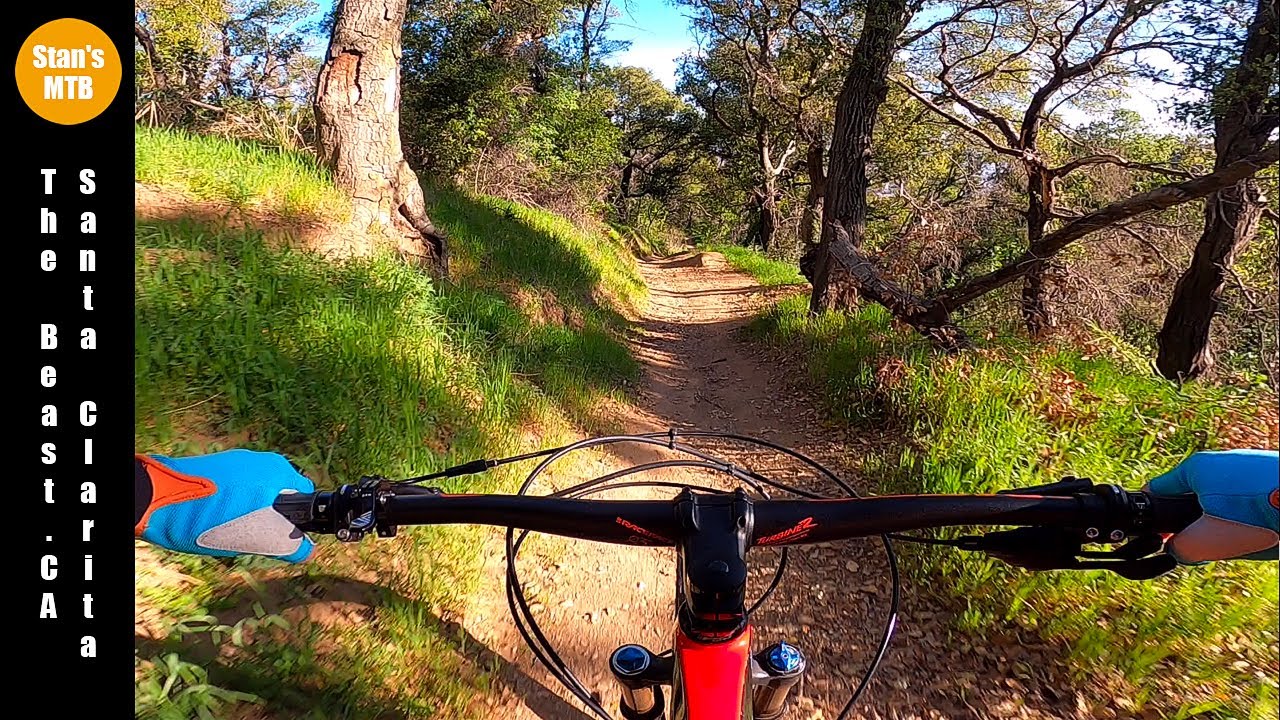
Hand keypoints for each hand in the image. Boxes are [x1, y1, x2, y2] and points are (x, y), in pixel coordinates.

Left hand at [135, 450, 314, 562]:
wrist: (155, 499)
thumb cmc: (207, 516)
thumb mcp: (253, 538)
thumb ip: (286, 545)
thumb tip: (306, 551)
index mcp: (278, 470)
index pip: (304, 497)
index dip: (296, 522)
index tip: (281, 538)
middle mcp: (261, 460)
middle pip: (280, 496)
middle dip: (271, 519)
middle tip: (253, 536)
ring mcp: (237, 461)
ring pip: (257, 494)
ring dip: (250, 513)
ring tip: (229, 530)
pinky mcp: (217, 466)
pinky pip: (237, 489)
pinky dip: (232, 505)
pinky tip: (214, 520)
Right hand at [1147, 449, 1278, 562]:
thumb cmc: (1262, 516)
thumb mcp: (1210, 541)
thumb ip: (1181, 548)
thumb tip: (1177, 551)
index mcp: (1196, 468)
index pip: (1157, 490)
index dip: (1155, 518)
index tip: (1160, 539)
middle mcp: (1219, 461)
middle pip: (1193, 500)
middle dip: (1200, 526)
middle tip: (1215, 545)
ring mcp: (1246, 466)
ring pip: (1223, 503)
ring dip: (1229, 524)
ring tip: (1249, 538)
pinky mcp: (1269, 475)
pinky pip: (1249, 501)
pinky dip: (1253, 517)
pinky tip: (1267, 530)